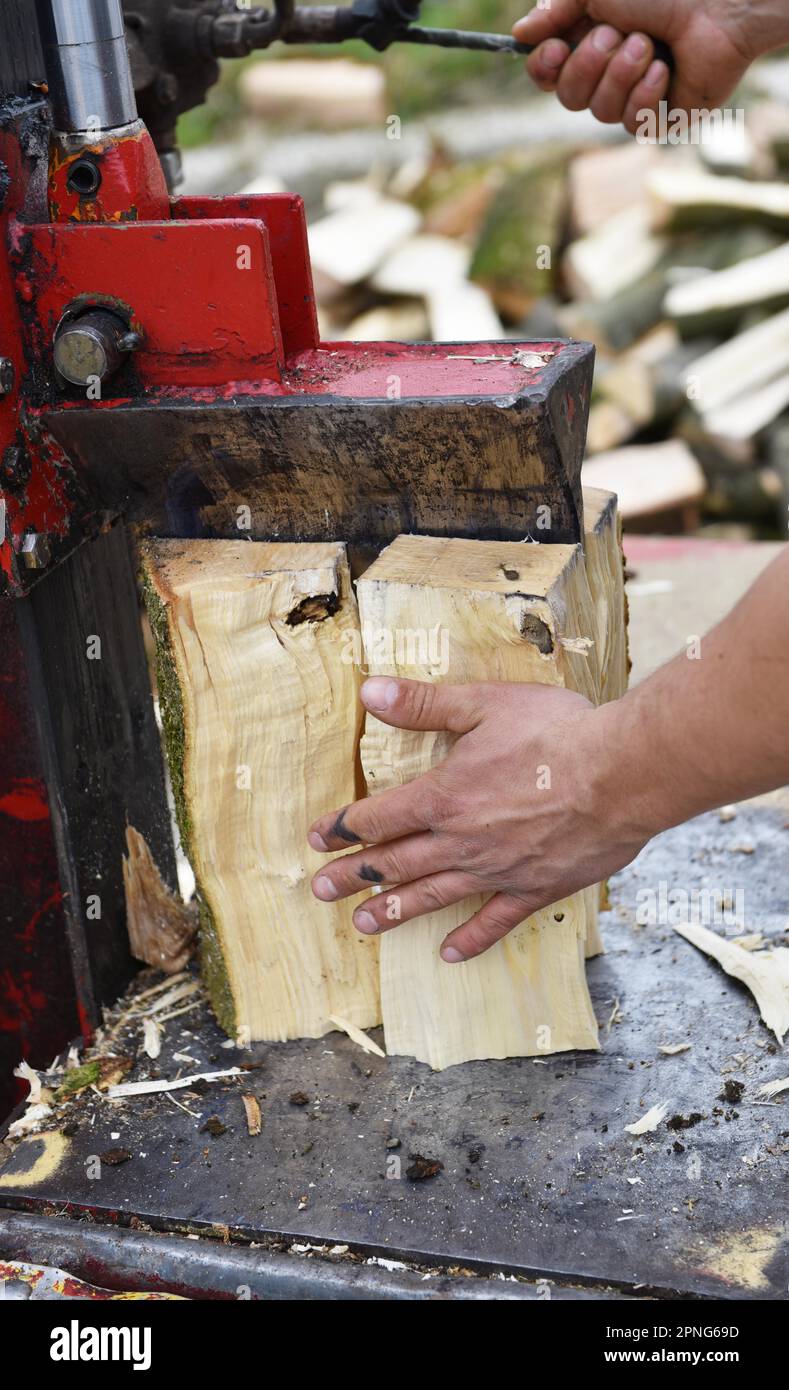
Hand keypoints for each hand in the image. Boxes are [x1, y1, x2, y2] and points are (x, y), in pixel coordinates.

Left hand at [308, 676, 650, 962]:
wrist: (624, 775)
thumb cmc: (559, 733)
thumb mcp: (484, 703)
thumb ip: (424, 704)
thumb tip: (369, 691)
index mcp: (445, 796)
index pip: (378, 817)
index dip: (342, 827)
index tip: (316, 838)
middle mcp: (462, 840)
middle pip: (393, 864)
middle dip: (352, 877)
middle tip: (319, 891)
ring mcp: (497, 870)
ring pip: (433, 896)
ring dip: (393, 911)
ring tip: (363, 925)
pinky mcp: (534, 888)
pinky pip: (494, 921)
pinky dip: (470, 939)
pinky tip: (449, 953)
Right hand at [513, 0, 769, 133]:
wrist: (718, 7)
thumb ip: (556, 10)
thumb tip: (520, 35)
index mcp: (591, 39)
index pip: (548, 73)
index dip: (544, 68)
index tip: (556, 49)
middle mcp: (608, 71)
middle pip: (567, 98)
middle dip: (588, 66)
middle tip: (616, 35)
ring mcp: (633, 96)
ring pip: (598, 112)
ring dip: (621, 75)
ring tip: (649, 46)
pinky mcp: (659, 117)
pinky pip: (630, 124)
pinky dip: (645, 94)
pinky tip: (665, 70)